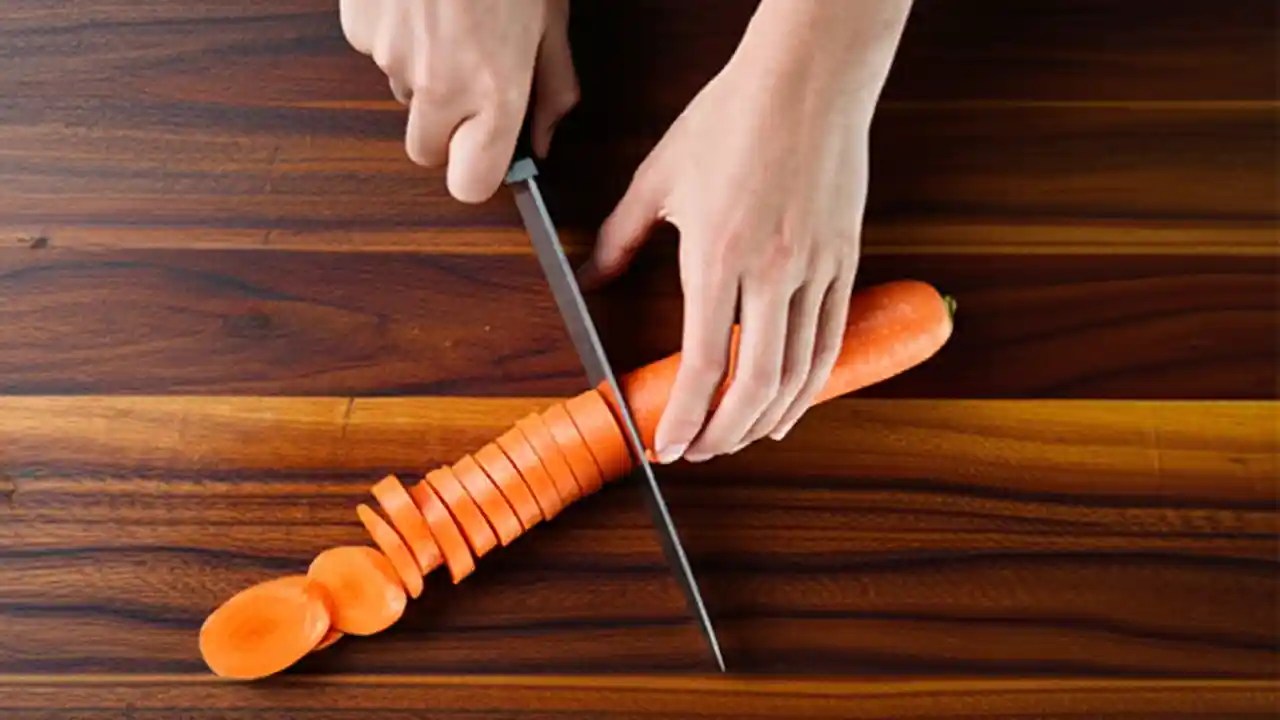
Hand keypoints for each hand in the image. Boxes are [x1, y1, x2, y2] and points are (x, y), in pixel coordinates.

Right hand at [339, 0, 578, 202]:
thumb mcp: (551, 19)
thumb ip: (551, 88)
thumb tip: (543, 138)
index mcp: (494, 91)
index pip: (469, 186)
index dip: (480, 170)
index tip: (491, 148)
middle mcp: (437, 85)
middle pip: (426, 151)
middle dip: (447, 128)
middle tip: (472, 77)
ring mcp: (389, 55)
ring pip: (402, 94)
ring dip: (424, 73)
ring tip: (451, 19)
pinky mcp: (358, 24)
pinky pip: (377, 50)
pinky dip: (397, 33)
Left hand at [580, 38, 885, 463]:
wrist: (807, 79)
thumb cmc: (732, 118)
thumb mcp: (659, 176)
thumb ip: (620, 237)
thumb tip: (592, 279)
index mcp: (719, 253)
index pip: (704, 361)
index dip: (685, 416)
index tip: (668, 445)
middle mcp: (773, 270)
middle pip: (756, 382)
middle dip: (724, 433)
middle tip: (701, 452)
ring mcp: (817, 268)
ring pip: (801, 370)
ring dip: (768, 418)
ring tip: (741, 438)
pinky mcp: (846, 260)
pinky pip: (834, 339)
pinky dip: (814, 383)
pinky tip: (793, 403)